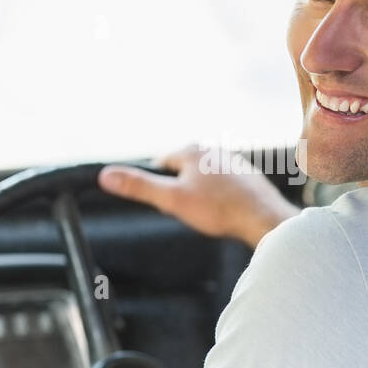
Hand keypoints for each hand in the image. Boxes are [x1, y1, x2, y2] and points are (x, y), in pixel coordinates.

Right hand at [98, 145, 299, 249]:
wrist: (262, 218)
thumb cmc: (218, 209)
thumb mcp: (171, 200)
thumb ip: (139, 187)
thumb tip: (105, 176)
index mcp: (192, 150)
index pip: (161, 164)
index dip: (161, 187)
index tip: (170, 203)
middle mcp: (213, 149)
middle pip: (183, 171)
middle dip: (182, 192)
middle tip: (193, 212)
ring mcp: (232, 161)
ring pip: (203, 179)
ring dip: (202, 196)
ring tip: (211, 214)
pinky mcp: (247, 176)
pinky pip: (223, 187)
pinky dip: (220, 199)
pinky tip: (226, 213)